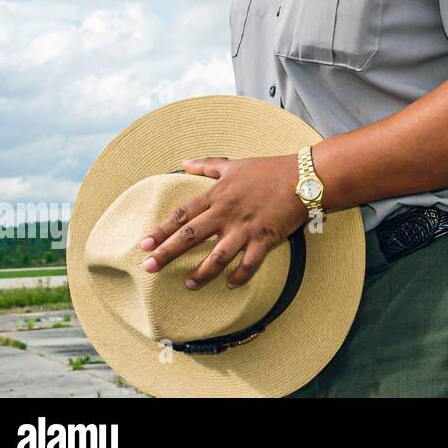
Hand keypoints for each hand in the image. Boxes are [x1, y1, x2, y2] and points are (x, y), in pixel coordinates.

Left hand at [137, 154, 306, 289]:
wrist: (304, 177)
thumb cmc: (268, 169)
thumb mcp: (234, 164)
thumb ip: (207, 165)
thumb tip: (183, 162)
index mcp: (217, 195)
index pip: (182, 215)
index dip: (161, 230)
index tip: (143, 245)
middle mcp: (226, 212)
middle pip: (190, 236)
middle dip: (167, 253)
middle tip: (148, 268)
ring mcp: (246, 227)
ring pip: (217, 256)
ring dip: (201, 273)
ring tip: (189, 285)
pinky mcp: (265, 238)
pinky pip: (249, 264)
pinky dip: (239, 276)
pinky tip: (230, 284)